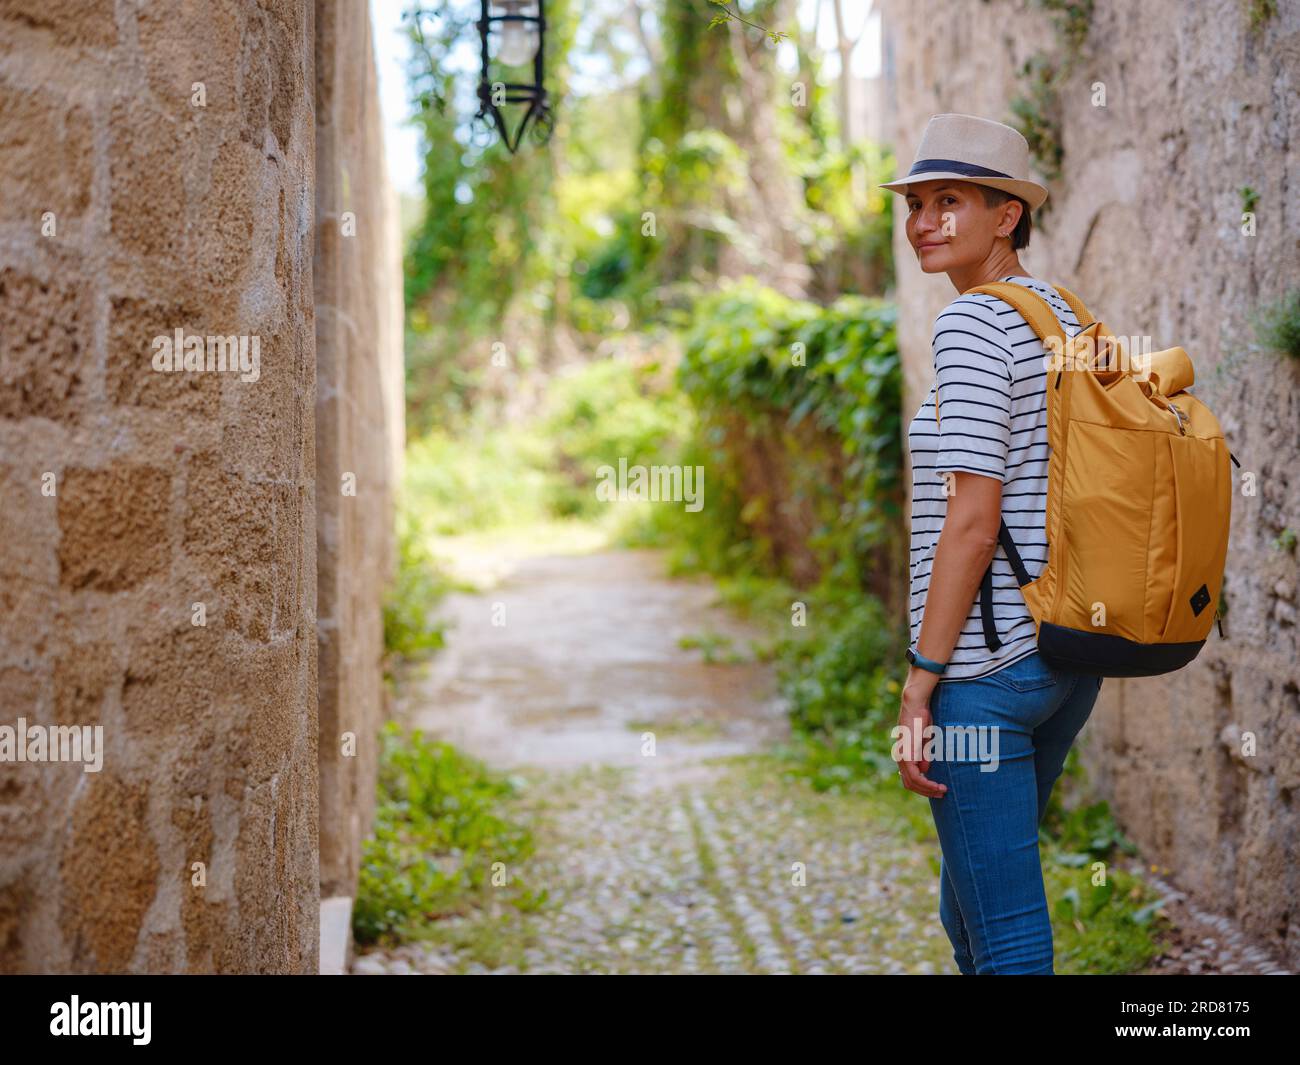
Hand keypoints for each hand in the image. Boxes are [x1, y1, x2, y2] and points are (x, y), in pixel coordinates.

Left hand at [896, 670, 947, 798]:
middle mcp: (900, 758)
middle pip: (910, 784)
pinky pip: (915, 776)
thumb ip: (923, 756)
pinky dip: (926, 784)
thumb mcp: (924, 741)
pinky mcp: (906, 755)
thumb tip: (925, 772)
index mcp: (904, 755)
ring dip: (928, 790)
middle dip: (926, 792)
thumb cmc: (921, 719)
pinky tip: (937, 785)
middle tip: (942, 793)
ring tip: (942, 790)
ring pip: (912, 783)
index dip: (923, 787)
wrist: (915, 706)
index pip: (910, 779)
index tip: (938, 789)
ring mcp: (901, 757)